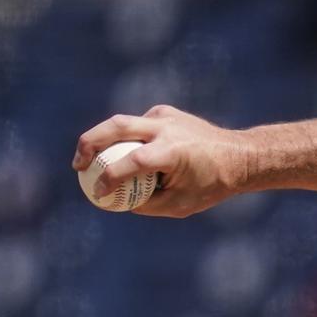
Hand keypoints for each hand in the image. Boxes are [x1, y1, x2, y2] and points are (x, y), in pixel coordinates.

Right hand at [72, 103, 249, 217]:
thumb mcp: (181, 205)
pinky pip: (137, 125)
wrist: (238, 156)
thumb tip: (118, 200)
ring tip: (89, 161)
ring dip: (102, 140)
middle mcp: (166, 128)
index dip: (110, 177)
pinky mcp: (164, 112)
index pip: (132, 162)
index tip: (98, 193)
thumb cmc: (211, 185)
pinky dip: (126, 139)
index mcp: (173, 151)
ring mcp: (165, 116)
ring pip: (123, 122)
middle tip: (78, 166)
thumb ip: (148, 204)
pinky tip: (126, 155)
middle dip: (89, 144)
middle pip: (116, 126)